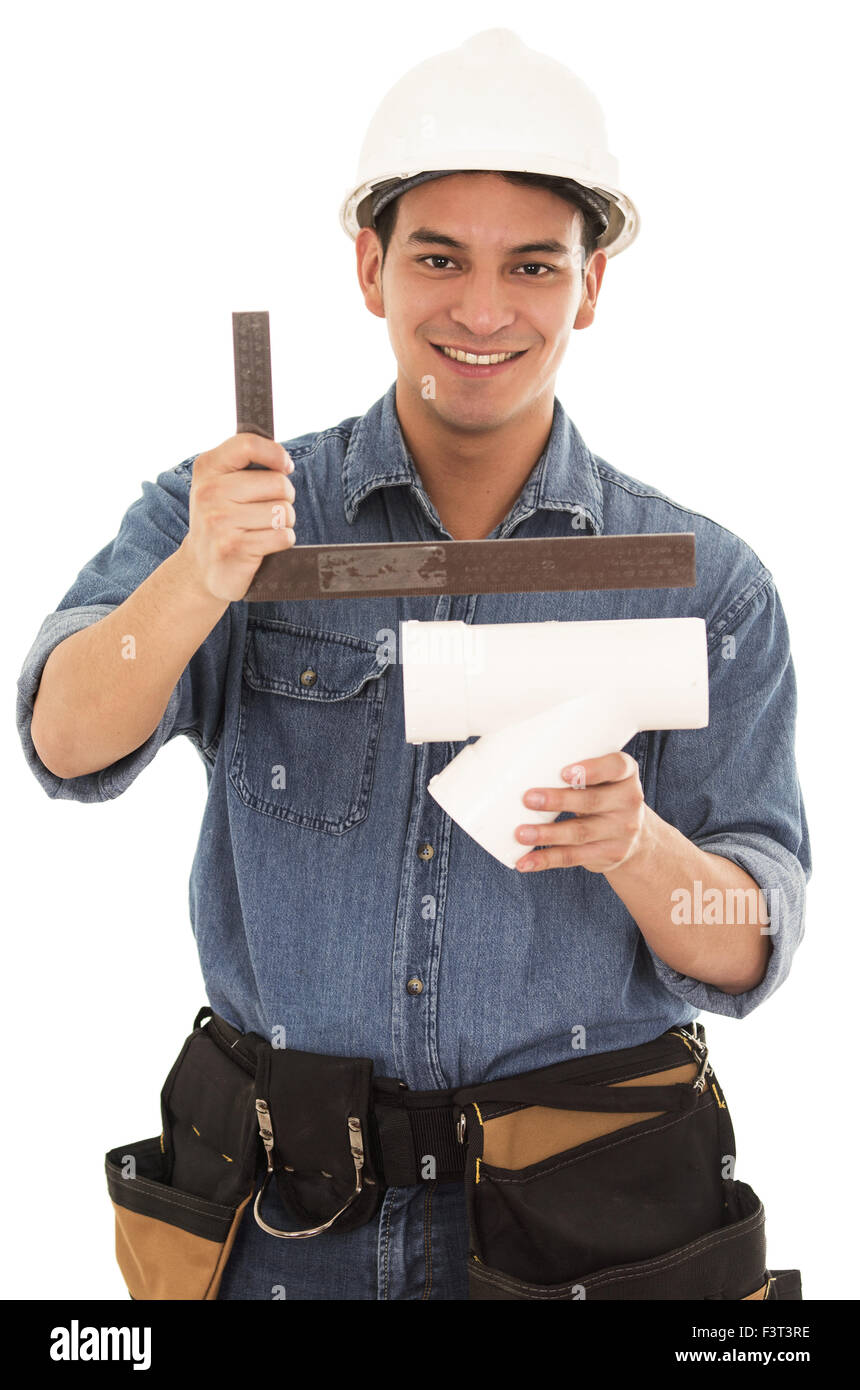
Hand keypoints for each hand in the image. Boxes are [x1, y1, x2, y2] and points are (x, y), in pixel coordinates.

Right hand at [182, 434, 295, 601]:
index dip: (276, 454)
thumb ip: (244, 463)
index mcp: (207, 468)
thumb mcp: (220, 483)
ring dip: (284, 522)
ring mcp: (220, 521)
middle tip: (269, 508)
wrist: (199, 568)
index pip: (248, 444)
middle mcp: (210, 492)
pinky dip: (282, 541)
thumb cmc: (221, 520)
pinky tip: (264, 545)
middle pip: (278, 483)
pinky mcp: (234, 548)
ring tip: (263, 528)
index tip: (285, 467)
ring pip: (283, 511)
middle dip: (285, 497)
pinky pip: (283, 536)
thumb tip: (284, 461)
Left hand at [514, 752, 649, 873]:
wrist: (635, 838)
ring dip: (547, 834)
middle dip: (558, 800)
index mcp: (625, 775)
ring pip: (579, 832)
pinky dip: (546, 859)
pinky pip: (573, 857)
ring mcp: (620, 831)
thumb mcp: (604, 779)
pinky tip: (527, 861)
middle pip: (591, 801)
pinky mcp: (607, 855)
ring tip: (521, 833)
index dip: (592, 770)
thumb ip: (578, 772)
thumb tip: (522, 769)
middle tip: (528, 798)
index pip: (617, 767)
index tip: (564, 773)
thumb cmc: (605, 796)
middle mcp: (628, 802)